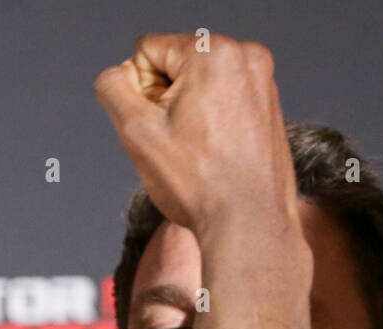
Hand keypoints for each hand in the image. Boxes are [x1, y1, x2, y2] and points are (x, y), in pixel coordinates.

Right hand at [94, 32, 299, 237]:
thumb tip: (116, 77)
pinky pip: (223, 101)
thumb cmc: (200, 184)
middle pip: (175, 66)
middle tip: (178, 144)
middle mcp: (245, 56)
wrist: (249, 224)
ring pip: (198, 85)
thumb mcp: (136, 132)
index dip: (139, 91)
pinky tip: (214, 154)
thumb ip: (113, 88)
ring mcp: (262, 80)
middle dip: (165, 101)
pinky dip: (211, 123)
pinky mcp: (269, 105)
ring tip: (198, 151)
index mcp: (213, 52)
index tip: (159, 128)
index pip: (147, 51)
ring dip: (187, 113)